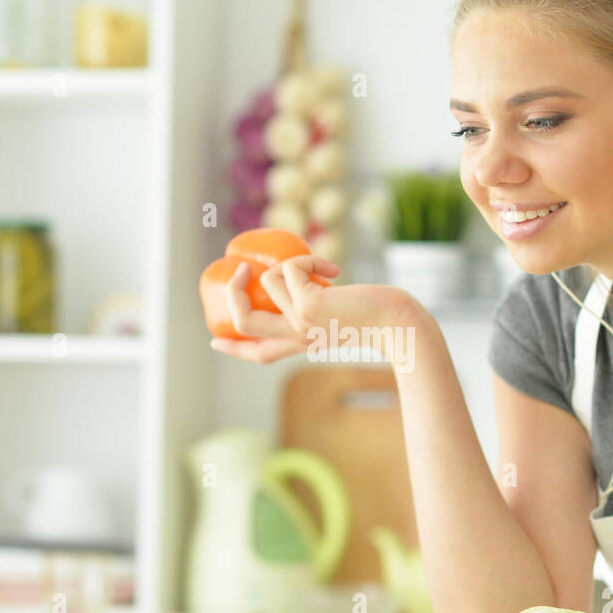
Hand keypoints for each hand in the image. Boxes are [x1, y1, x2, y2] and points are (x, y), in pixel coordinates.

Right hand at [209, 254, 416, 363]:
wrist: (397, 324)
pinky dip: (308, 259)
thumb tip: (296, 282)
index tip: (214, 342)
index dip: (233, 348)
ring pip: (267, 282)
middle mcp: (295, 337)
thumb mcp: (338, 318)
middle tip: (240, 271)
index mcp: (299, 345)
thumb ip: (316, 310)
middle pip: (242, 321)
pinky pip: (290, 269)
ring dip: (290, 263)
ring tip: (321, 268)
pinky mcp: (309, 306)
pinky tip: (332, 270)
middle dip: (232, 292)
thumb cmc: (374, 317)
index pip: (257, 353)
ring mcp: (300, 323)